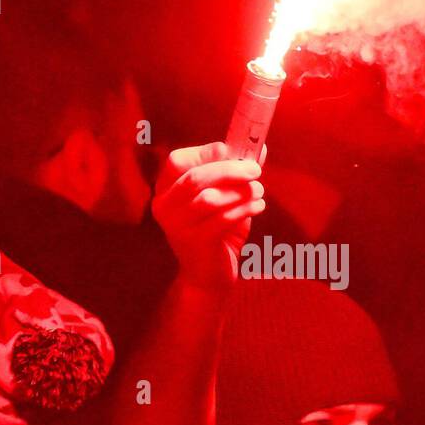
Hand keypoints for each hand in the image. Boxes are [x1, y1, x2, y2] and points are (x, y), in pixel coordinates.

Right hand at [151, 142, 264, 291]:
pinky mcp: (195, 243)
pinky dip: (245, 208)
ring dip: (240, 191)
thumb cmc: (216, 231)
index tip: (233, 151)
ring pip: (210, 198)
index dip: (206, 152)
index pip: (177, 160)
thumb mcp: (224, 198)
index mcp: (165, 190)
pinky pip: (223, 219)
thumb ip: (236, 173)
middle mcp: (165, 207)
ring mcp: (177, 227)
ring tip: (259, 192)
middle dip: (230, 170)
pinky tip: (259, 206)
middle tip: (255, 169)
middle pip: (196, 177)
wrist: (208, 276)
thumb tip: (259, 148)